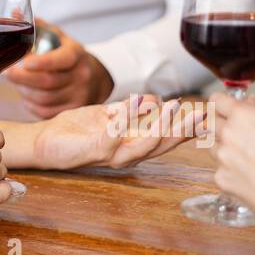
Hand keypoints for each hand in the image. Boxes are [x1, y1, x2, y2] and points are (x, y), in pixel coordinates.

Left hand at [5, 20, 114, 118]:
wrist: (95, 78)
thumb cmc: (68, 55)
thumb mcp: (58, 37)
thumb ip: (37, 26)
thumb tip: (14, 13)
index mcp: (76, 54)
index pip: (61, 60)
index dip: (41, 63)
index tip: (23, 63)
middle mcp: (81, 75)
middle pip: (48, 82)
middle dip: (22, 78)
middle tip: (8, 72)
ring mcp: (79, 95)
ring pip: (44, 98)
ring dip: (25, 91)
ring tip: (18, 82)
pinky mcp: (73, 110)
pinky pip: (46, 112)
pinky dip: (31, 104)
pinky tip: (27, 95)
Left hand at [33, 95, 205, 170]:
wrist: (47, 141)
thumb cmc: (80, 130)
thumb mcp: (110, 116)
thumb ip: (132, 110)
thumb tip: (155, 100)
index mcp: (134, 146)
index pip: (166, 138)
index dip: (187, 129)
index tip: (207, 116)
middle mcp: (127, 154)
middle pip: (161, 145)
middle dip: (181, 131)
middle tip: (200, 115)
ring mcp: (111, 154)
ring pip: (142, 146)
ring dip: (158, 128)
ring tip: (172, 109)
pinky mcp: (93, 151)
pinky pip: (111, 138)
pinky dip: (123, 122)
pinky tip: (132, 106)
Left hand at [208, 92, 254, 245]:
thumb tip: (248, 108)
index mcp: (244, 116)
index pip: (216, 100)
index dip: (221, 104)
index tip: (225, 109)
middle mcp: (228, 134)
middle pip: (207, 122)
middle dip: (217, 125)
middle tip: (230, 131)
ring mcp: (222, 157)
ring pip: (211, 146)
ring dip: (222, 148)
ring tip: (244, 158)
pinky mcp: (221, 179)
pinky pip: (218, 169)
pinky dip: (228, 171)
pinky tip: (246, 177)